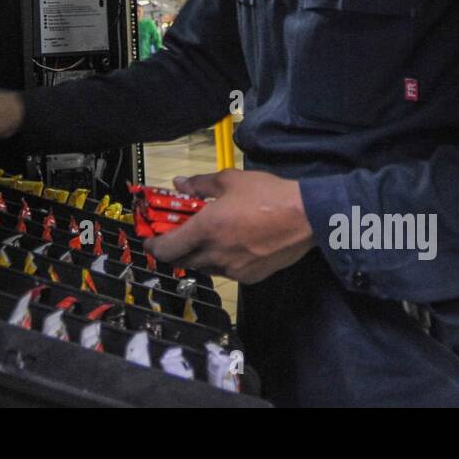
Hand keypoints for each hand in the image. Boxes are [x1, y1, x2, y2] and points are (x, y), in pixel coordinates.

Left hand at [145, 169, 313, 283]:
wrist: (307, 217)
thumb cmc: (266, 194)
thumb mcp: (230, 180)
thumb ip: (200, 185)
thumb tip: (178, 184)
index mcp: (205, 229)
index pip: (167, 249)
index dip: (154, 247)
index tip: (151, 242)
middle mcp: (215, 254)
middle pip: (183, 261)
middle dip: (176, 251)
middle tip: (179, 238)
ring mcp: (233, 270)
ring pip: (205, 267)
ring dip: (200, 256)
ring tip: (210, 240)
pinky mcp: (250, 278)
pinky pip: (227, 272)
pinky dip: (222, 261)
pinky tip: (234, 247)